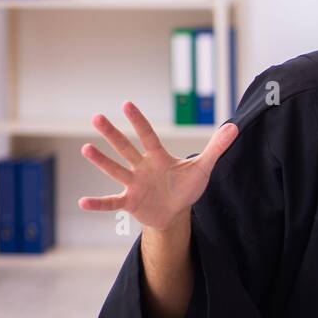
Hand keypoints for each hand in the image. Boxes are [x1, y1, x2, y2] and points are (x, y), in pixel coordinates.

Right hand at [77, 101, 238, 231]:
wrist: (176, 213)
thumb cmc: (186, 187)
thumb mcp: (203, 167)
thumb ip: (216, 147)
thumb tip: (235, 126)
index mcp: (158, 157)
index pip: (148, 136)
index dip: (139, 121)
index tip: (126, 104)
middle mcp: (142, 167)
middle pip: (126, 148)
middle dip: (112, 134)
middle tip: (96, 117)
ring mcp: (134, 184)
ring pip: (116, 170)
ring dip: (102, 161)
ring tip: (86, 148)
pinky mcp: (129, 202)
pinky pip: (111, 202)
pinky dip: (98, 203)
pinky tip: (83, 202)